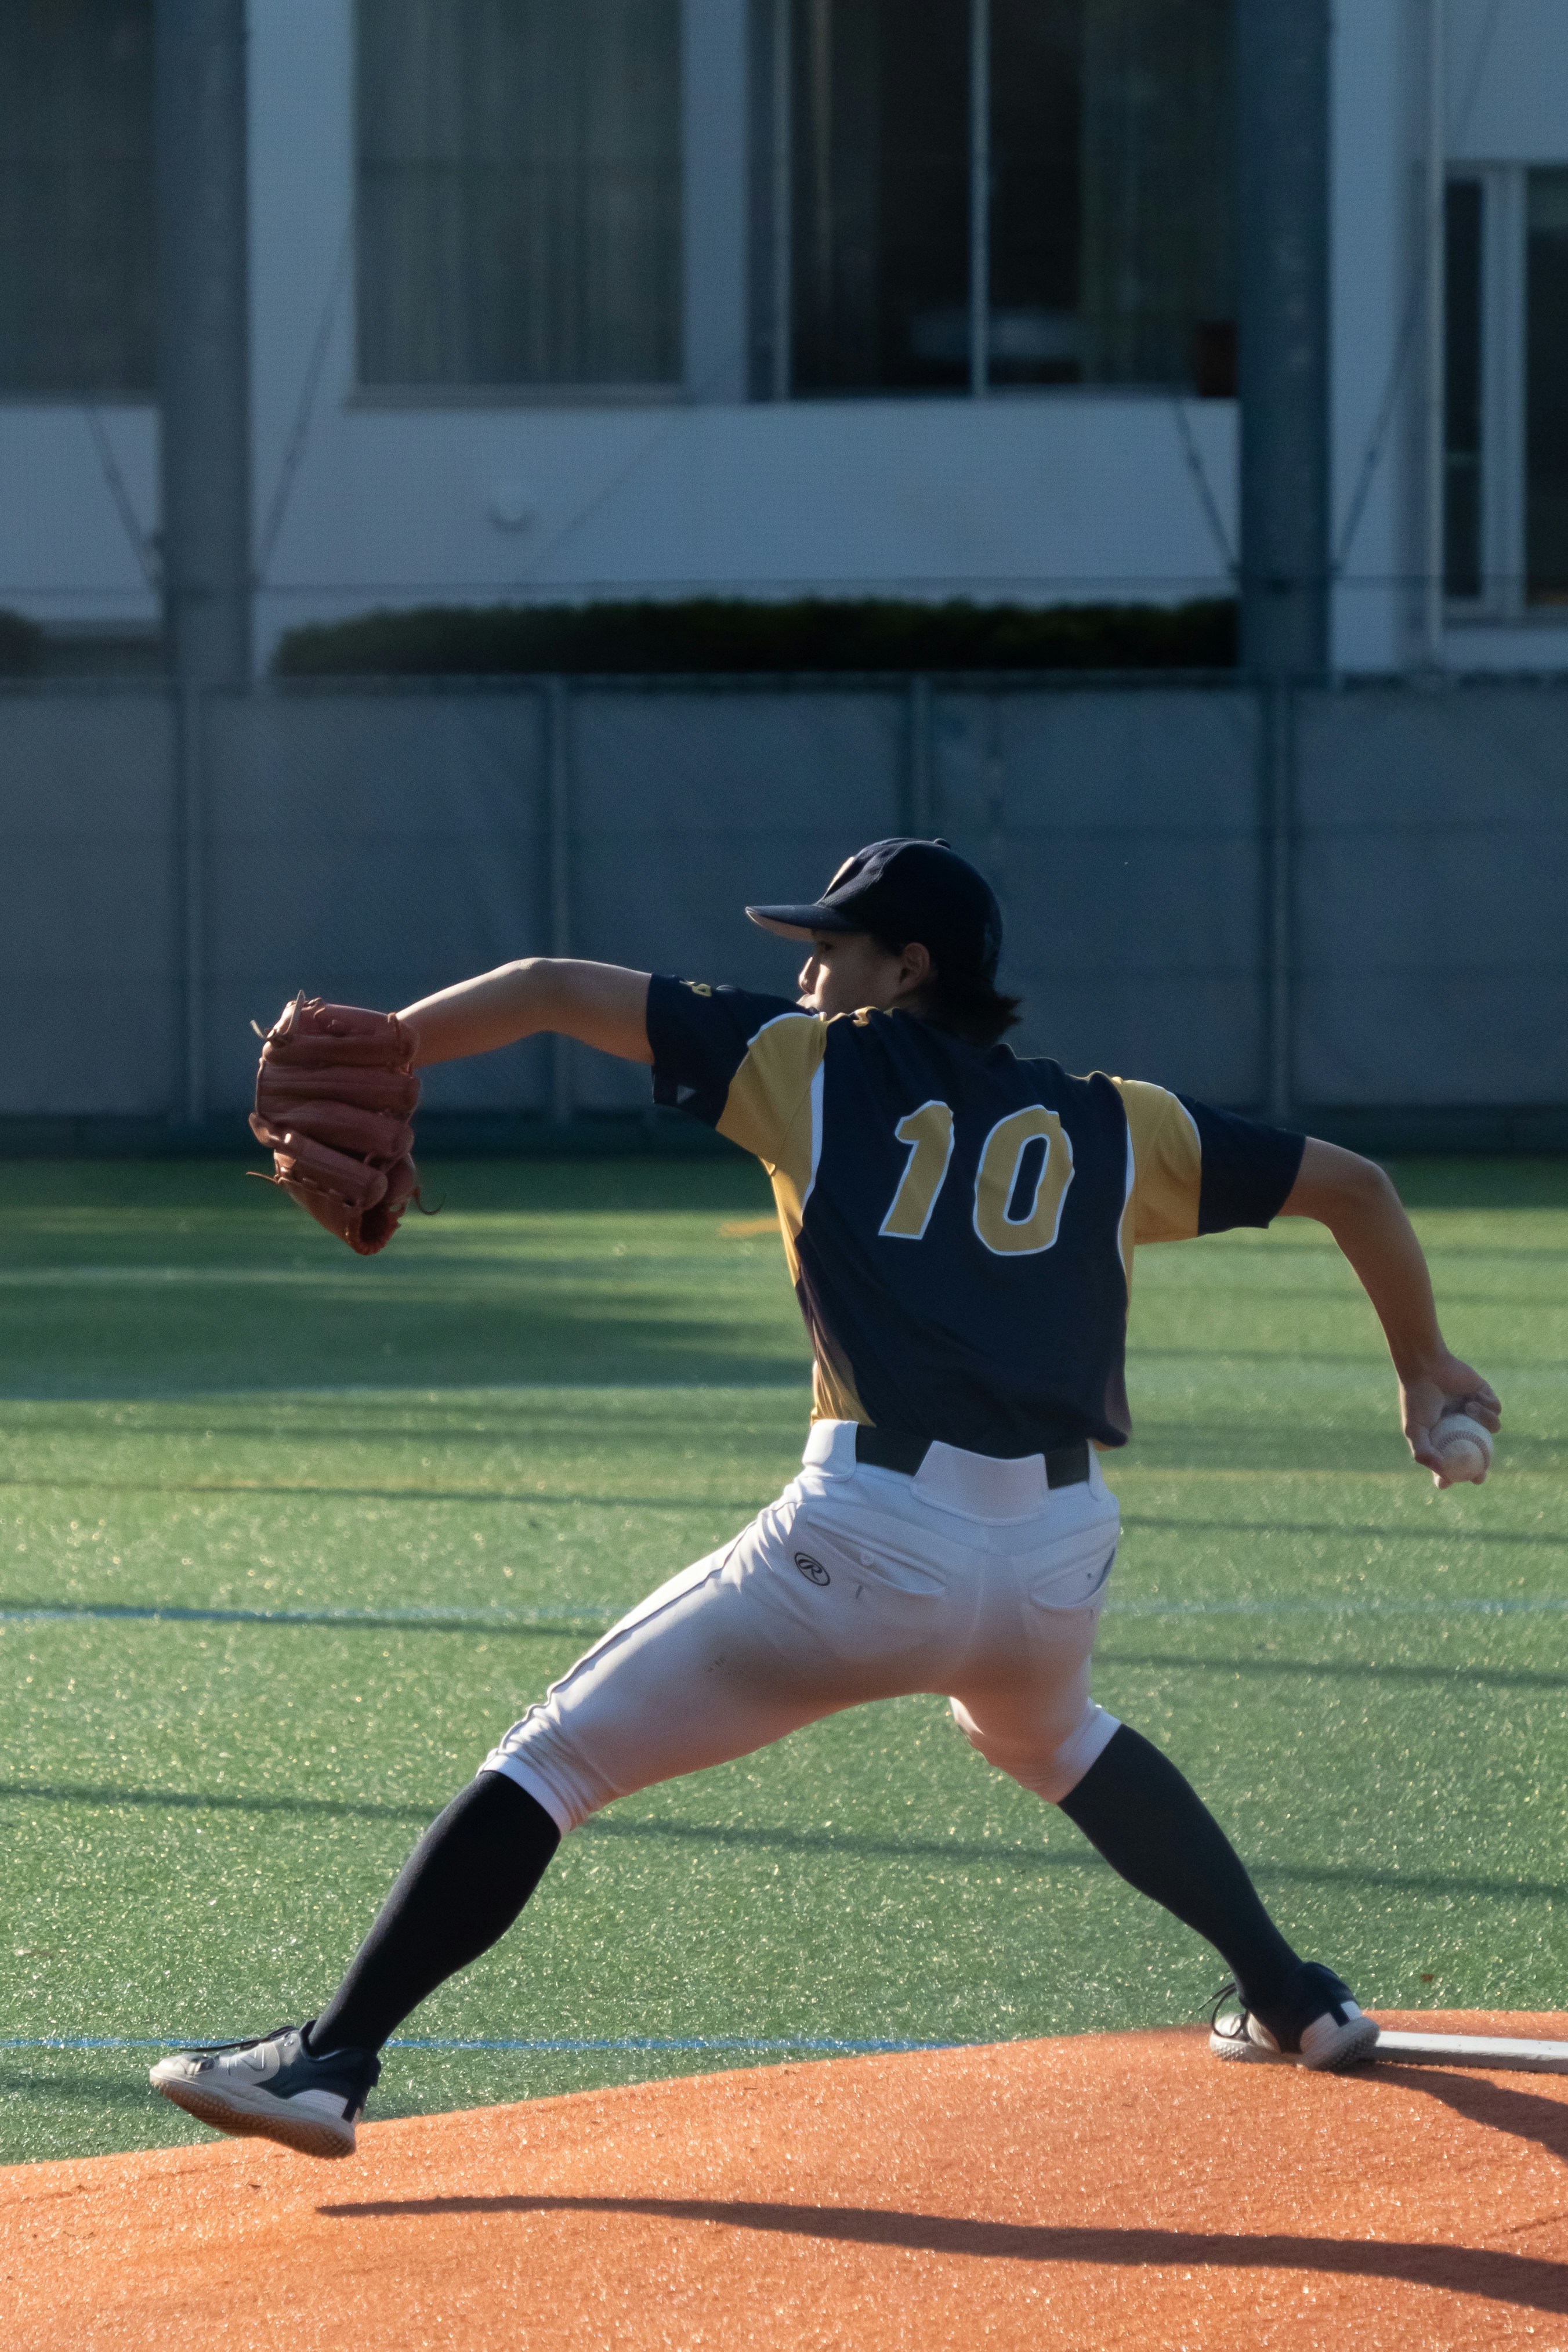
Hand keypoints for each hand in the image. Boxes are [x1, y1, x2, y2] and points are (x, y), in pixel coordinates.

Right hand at [1399, 1355, 1501, 1486]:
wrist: (1427, 1368)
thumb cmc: (1417, 1399)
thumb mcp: (1415, 1430)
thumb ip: (1424, 1453)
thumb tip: (1442, 1474)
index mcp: (1442, 1436)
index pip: (1449, 1463)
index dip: (1452, 1477)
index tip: (1452, 1482)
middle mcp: (1460, 1426)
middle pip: (1478, 1454)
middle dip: (1481, 1467)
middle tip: (1480, 1474)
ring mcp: (1474, 1413)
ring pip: (1492, 1430)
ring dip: (1485, 1421)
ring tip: (1468, 1408)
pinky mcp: (1485, 1397)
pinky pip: (1496, 1411)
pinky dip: (1487, 1407)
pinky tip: (1473, 1398)